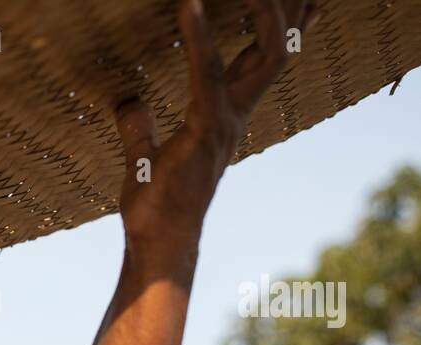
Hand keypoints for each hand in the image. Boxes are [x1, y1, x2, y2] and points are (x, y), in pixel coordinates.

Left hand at [116, 0, 316, 253]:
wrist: (159, 245)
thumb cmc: (154, 208)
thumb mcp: (142, 157)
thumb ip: (138, 126)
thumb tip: (127, 101)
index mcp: (226, 113)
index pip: (263, 58)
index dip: (283, 22)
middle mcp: (235, 112)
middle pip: (279, 47)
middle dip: (294, 8)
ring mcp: (225, 121)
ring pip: (265, 54)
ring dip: (267, 9)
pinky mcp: (204, 131)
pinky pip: (206, 75)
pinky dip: (199, 37)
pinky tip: (189, 1)